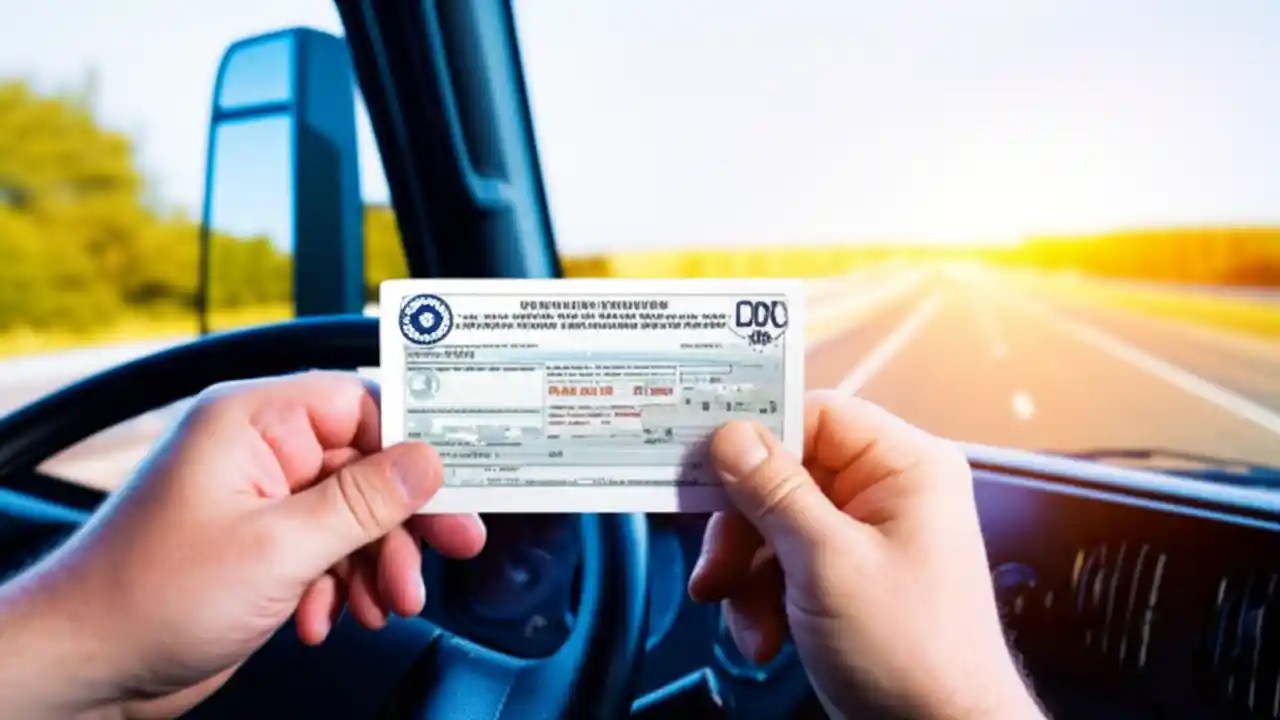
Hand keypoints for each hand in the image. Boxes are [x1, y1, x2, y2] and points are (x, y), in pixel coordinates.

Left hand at [0, 372, 485, 718]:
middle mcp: (258, 453)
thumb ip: (361, 502)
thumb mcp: (277, 547)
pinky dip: (342, 584)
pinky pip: (329, 550)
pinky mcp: (261, 547)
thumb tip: (426, 463)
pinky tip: (332, 616)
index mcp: (251, 422)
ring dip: (377, 563)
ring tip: (387, 603)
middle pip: (365, 466)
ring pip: (353, 516)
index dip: (412, 440)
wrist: (88, 668)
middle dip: (404, 520)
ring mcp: (260, 502)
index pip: (358, 403)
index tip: (456, 478)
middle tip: (451, 547)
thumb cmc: (147, 596)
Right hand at [689, 390, 1042, 719]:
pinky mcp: (844, 576)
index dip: (759, 437)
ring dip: (747, 574)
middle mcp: (888, 492)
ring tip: (747, 619)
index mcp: (906, 467)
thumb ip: (774, 492)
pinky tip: (763, 637)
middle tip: (717, 564)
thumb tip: (731, 434)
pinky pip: (782, 562)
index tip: (707, 464)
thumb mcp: (827, 564)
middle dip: (743, 529)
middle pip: (784, 473)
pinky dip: (761, 598)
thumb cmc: (915, 656)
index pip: (816, 415)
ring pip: (773, 523)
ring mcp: (864, 536)